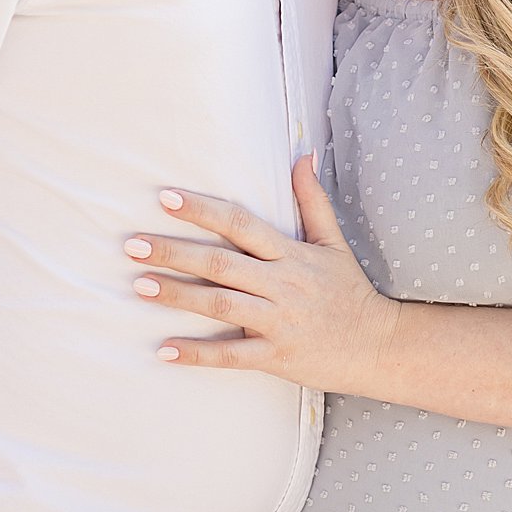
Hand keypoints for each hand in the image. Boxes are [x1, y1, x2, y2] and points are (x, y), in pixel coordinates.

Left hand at [125, 154, 399, 391]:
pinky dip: (198, 354)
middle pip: (220, 264)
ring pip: (220, 306)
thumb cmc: (350, 292)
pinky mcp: (276, 356)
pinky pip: (232, 356)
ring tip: (139, 285)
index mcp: (291, 254)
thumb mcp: (334, 243)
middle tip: (131, 245)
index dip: (202, 210)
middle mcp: (281, 285)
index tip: (165, 198)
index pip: (240, 224)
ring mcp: (278, 321)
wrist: (379, 346)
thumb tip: (303, 155)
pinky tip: (165, 350)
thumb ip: (312, 201)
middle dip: (174, 253)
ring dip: (178, 295)